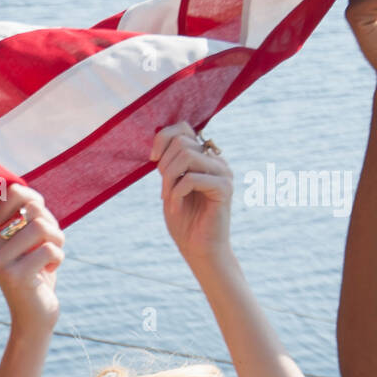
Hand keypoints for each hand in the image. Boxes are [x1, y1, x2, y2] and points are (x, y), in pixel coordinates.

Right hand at [0, 185, 61, 332]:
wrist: (34, 318)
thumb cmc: (37, 275)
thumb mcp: (31, 243)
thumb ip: (29, 219)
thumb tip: (29, 195)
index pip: (11, 193)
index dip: (34, 198)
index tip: (41, 218)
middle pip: (33, 209)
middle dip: (52, 223)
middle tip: (52, 242)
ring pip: (40, 227)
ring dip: (58, 239)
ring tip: (54, 254)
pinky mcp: (14, 276)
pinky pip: (48, 250)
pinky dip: (58, 257)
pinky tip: (50, 270)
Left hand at [151, 122, 233, 266]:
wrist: (198, 248)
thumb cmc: (183, 219)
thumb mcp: (170, 186)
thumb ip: (169, 163)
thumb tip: (159, 142)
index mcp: (203, 157)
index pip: (183, 128)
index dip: (163, 138)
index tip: (152, 160)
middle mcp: (216, 160)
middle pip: (182, 142)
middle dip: (164, 166)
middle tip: (163, 190)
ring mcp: (223, 172)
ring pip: (187, 155)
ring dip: (169, 179)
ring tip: (168, 198)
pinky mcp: (224, 188)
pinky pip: (192, 178)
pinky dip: (176, 194)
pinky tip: (175, 208)